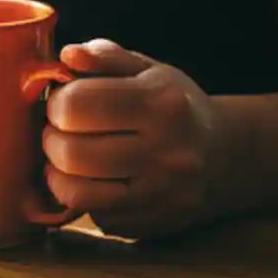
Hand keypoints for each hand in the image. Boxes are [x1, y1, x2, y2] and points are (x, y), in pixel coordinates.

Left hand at [42, 39, 233, 238]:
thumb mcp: (150, 71)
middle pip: (71, 152)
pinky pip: (90, 213)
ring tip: (65, 156)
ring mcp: (160, 194)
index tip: (62, 102)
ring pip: (75, 191)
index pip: (77, 104)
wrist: (226, 157)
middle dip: (51, 139)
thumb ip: (107, 57)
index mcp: (163, 104)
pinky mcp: (149, 223)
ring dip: (56, 172)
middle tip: (58, 131)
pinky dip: (77, 195)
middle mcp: (167, 151)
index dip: (56, 103)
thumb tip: (68, 54)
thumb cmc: (174, 108)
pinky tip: (88, 179)